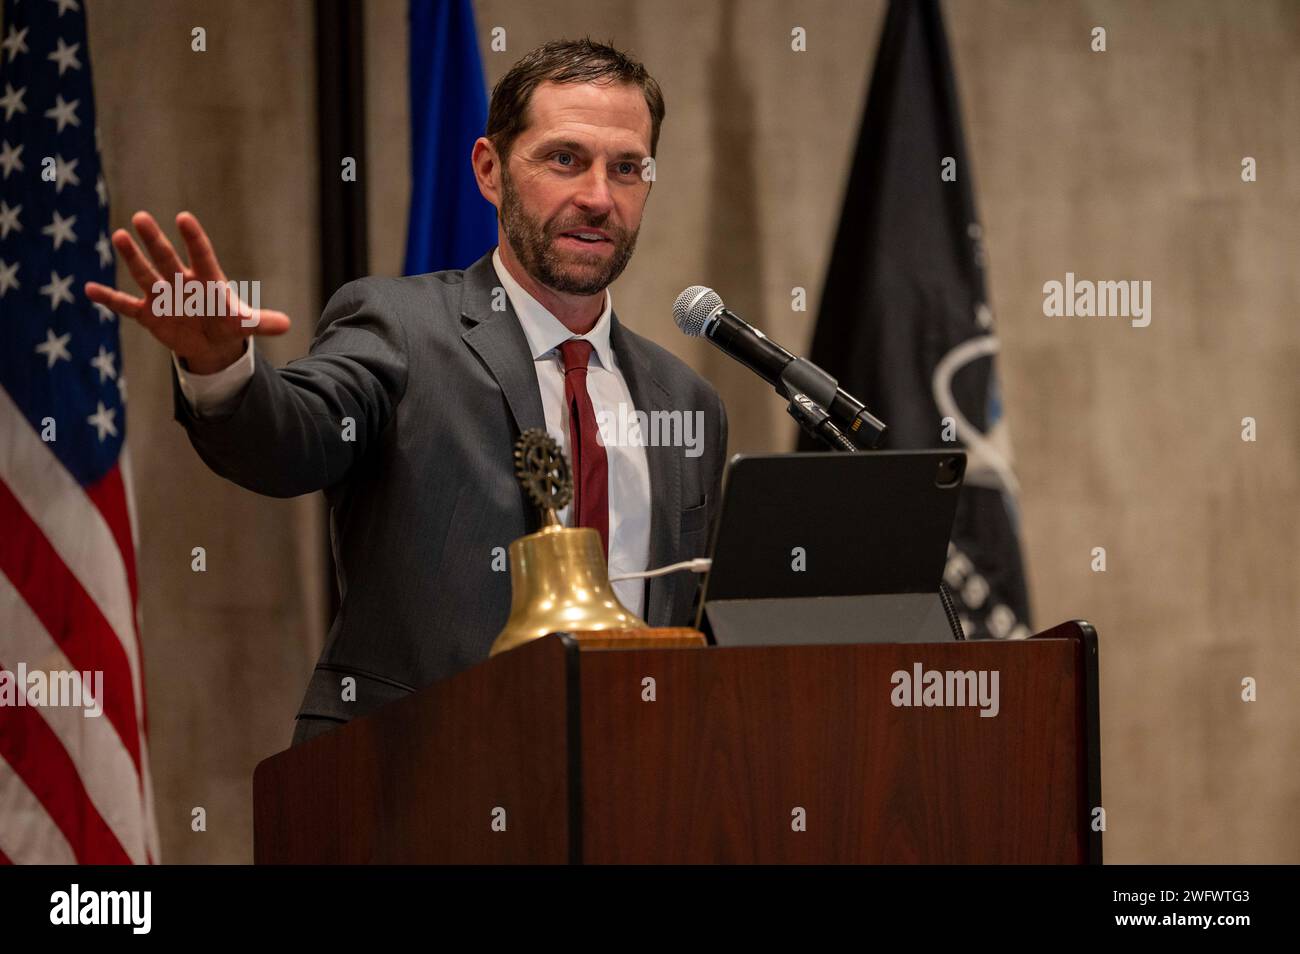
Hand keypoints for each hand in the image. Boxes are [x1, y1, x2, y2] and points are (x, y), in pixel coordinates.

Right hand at [85, 211, 290, 373]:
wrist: (208, 341)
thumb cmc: (226, 323)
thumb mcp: (244, 324)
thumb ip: (261, 322)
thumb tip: (288, 325)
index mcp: (206, 280)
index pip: (201, 255)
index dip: (193, 239)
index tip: (184, 218)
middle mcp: (182, 282)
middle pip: (167, 259)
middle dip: (155, 241)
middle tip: (142, 218)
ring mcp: (163, 296)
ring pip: (146, 275)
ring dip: (132, 259)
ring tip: (119, 236)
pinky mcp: (148, 314)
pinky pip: (125, 305)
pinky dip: (109, 300)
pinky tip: (89, 290)